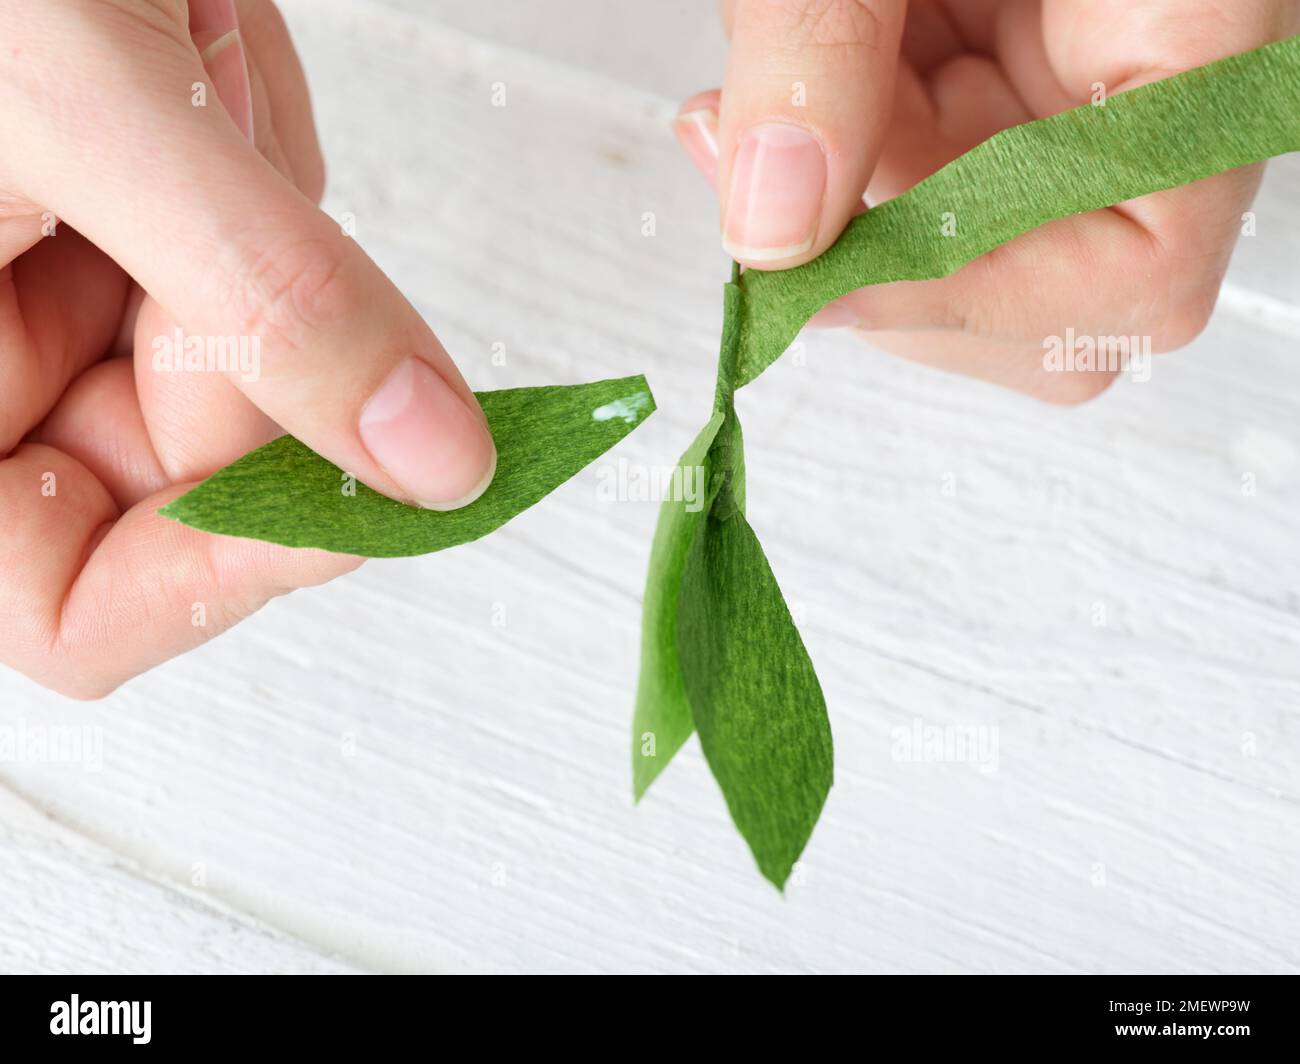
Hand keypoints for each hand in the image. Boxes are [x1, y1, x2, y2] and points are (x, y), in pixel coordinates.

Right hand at [0, 0, 496, 697]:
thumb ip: (266, 302)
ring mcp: (72, 298)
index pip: (72, 604)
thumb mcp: (85, 102)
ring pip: (263, 363)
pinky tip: (198, 53)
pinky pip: (275, 263)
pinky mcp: (146, 229)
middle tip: (264, 203)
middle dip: (276, 352)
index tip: (362, 496)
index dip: (218, 575)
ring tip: (179, 64)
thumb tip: (429, 462)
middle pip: (199, 482)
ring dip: (276, 229)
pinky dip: (275, 168)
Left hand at [674, 0, 1299, 401]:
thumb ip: (821, 44)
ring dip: (847, 207)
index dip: (979, 299)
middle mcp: (1153, 87)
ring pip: (968, 257)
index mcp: (1199, 24)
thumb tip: (773, 226)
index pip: (1143, 269)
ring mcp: (1075, 98)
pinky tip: (793, 79)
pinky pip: (921, 187)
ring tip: (773, 83)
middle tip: (778, 173)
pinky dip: (834, 156)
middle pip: (1057, 306)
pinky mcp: (1003, 88)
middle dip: (895, 265)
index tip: (827, 272)